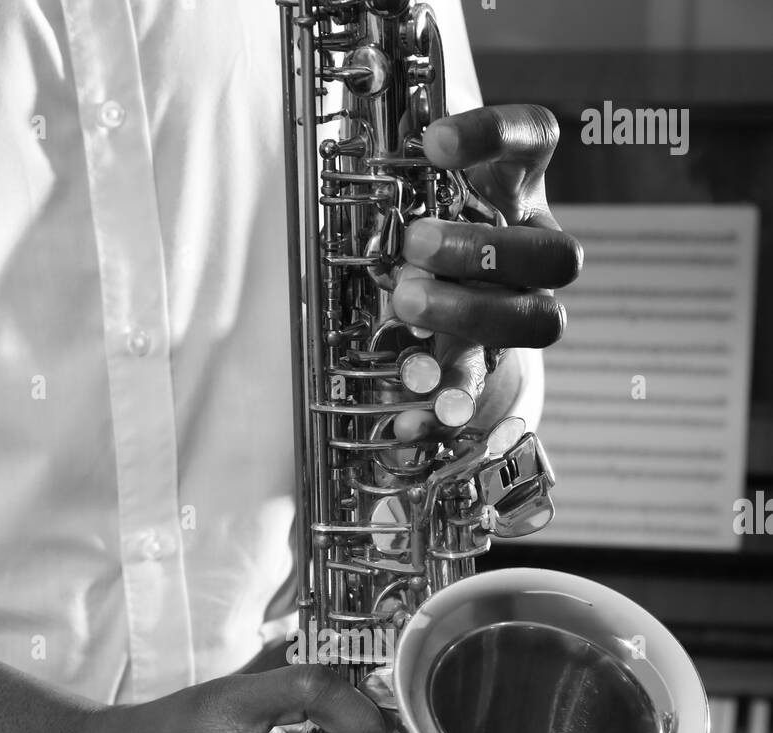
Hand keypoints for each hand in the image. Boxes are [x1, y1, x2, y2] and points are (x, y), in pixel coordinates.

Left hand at [392, 104, 582, 442]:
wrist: (420, 284)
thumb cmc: (415, 216)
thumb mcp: (409, 183)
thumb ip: (399, 172)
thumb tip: (359, 152)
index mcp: (516, 184)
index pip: (533, 139)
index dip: (494, 135)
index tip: (434, 142)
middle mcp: (535, 246)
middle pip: (555, 253)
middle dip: (484, 250)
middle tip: (417, 243)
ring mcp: (522, 305)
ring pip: (537, 319)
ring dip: (471, 312)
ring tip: (407, 300)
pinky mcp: (489, 359)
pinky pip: (484, 385)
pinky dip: (448, 398)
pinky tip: (408, 414)